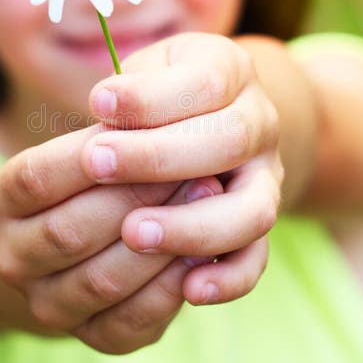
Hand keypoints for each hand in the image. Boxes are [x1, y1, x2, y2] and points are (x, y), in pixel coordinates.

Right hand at [0, 125, 223, 353]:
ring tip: (208, 207)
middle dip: (138, 200)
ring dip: (161, 245)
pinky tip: (202, 254)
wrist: (87, 238)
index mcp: (4, 199)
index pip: (39, 176)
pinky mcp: (93, 336)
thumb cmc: (100, 173)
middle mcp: (14, 257)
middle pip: (69, 232)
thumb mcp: (95, 141)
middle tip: (198, 170)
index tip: (152, 131)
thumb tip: (151, 122)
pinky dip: (169, 290)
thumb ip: (115, 132)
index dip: (95, 156)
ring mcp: (49, 303)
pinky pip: (129, 323)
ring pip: (101, 281)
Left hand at [82, 31, 282, 306]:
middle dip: (157, 156)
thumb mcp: (148, 71)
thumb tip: (105, 107)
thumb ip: (133, 89)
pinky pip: (256, 261)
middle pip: (228, 141)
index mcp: (231, 72)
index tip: (97, 104)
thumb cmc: (159, 95)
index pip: (204, 81)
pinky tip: (189, 291)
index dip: (150, 98)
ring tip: (132, 231)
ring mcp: (265, 181)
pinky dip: (228, 279)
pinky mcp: (256, 228)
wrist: (209, 122)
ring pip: (251, 211)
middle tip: (97, 164)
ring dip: (190, 224)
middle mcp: (261, 124)